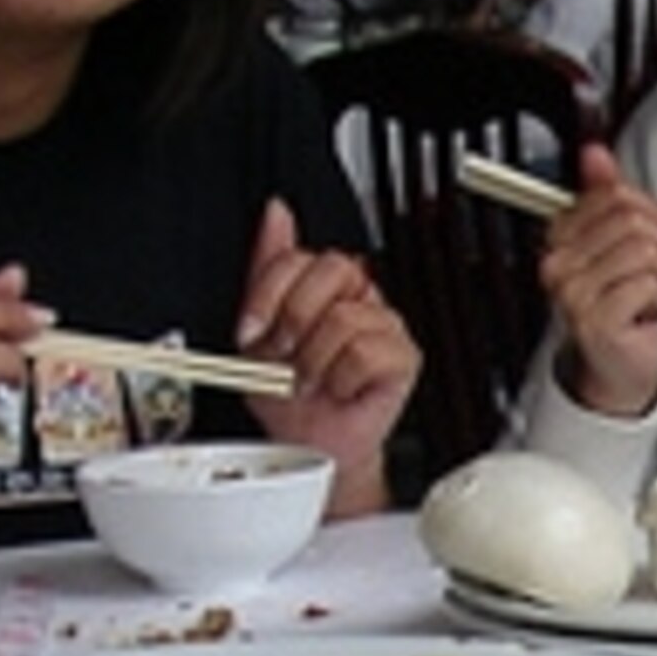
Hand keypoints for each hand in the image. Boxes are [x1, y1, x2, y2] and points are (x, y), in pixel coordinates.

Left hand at [235, 198, 419, 512]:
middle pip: (332, 269)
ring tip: (313, 379)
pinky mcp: (404, 356)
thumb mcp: (260, 329)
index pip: (300, 256)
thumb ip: (267, 269)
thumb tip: (277, 212)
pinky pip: (365, 352)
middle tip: (285, 355)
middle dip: (295, 320)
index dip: (269, 293)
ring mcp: (385, 324)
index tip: (252, 329)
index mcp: (325, 283)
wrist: (310, 443)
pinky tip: (341, 389)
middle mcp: (358, 297)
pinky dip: (342, 378)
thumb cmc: (289, 394)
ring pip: (343, 318)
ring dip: (315, 360)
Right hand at [537, 142, 656, 415]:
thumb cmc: (624, 309)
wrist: (621, 367)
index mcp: (561, 237)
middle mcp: (560, 264)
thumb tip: (595, 155)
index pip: (610, 195)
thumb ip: (611, 199)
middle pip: (628, 218)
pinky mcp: (596, 319)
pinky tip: (653, 307)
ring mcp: (573, 293)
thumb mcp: (624, 245)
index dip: (651, 208)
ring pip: (642, 250)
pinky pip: (647, 282)